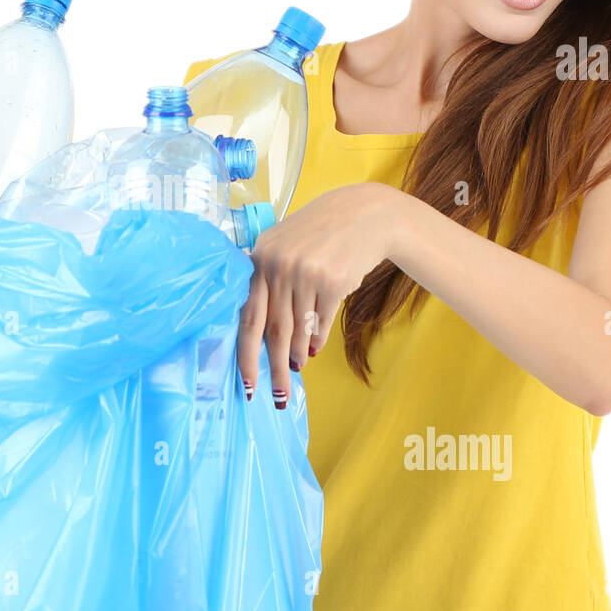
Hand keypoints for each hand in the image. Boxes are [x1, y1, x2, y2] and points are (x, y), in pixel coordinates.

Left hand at [239, 182, 404, 407]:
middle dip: (272, 369)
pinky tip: (314, 348)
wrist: (364, 215)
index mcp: (259, 258)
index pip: (247, 315)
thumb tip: (262, 336)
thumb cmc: (319, 235)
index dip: (246, 354)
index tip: (247, 384)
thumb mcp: (284, 246)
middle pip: (272, 331)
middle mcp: (278, 265)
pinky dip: (317, 340)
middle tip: (278, 396)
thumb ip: (268, 281)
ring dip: (297, 355)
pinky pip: (320, 324)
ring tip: (297, 367)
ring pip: (298, 331)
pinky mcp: (333, 282)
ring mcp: (306, 273)